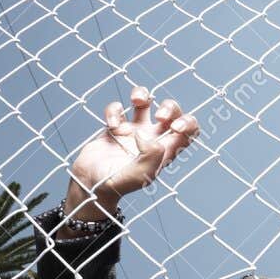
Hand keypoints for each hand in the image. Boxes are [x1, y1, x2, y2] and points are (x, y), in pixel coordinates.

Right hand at [65, 88, 199, 218]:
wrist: (90, 184)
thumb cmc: (117, 184)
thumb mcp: (139, 175)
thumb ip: (150, 156)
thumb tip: (146, 135)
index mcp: (165, 151)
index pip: (190, 132)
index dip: (189, 123)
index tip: (176, 127)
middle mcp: (153, 138)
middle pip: (173, 111)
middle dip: (170, 107)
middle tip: (159, 117)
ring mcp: (133, 130)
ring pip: (147, 101)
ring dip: (143, 94)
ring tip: (137, 101)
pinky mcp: (115, 126)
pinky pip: (118, 108)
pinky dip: (114, 110)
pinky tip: (112, 126)